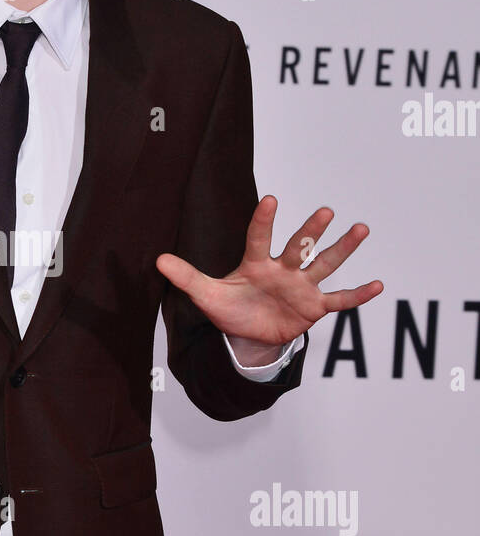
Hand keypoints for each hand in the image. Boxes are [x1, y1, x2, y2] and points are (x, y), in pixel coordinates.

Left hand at [155, 195, 382, 346]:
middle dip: (310, 232)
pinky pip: (339, 300)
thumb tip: (157, 260)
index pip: (258, 238)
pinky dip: (358, 295)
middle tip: (325, 211)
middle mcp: (282, 270)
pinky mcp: (315, 307)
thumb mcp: (206, 295)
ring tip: (361, 228)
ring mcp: (301, 287)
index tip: (271, 200)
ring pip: (324, 264)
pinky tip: (378, 285)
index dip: (263, 221)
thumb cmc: (230, 309)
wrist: (248, 335)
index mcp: (255, 263)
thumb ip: (186, 277)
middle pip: (298, 247)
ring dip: (342, 249)